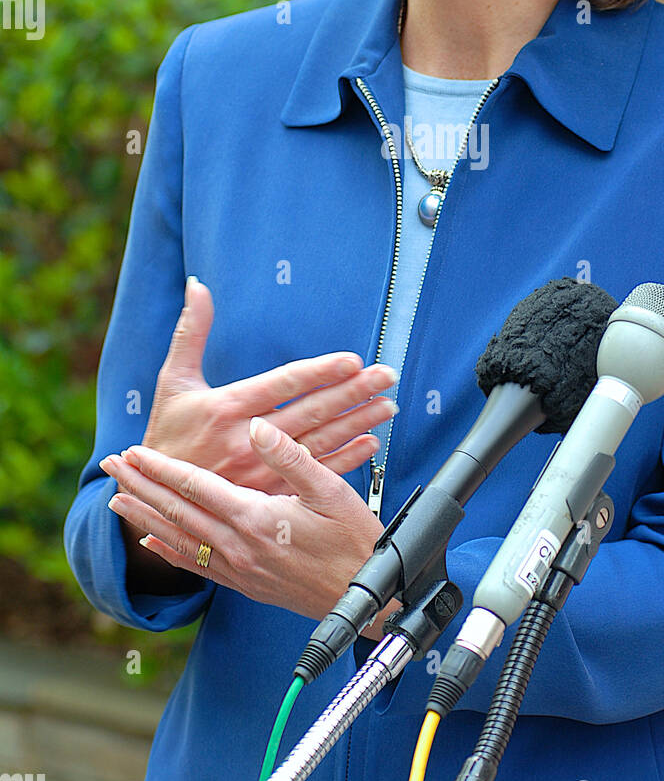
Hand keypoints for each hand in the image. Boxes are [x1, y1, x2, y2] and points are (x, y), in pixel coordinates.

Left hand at [100, 419, 401, 632]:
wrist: (369, 601)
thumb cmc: (355, 541)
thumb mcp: (331, 490)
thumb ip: (291, 457)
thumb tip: (257, 428)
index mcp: (255, 519)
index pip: (196, 487)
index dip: (162, 467)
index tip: (135, 450)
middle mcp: (238, 547)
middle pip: (177, 512)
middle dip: (141, 487)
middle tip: (111, 466)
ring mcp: (239, 569)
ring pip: (179, 539)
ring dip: (145, 515)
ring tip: (117, 499)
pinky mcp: (245, 583)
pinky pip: (196, 566)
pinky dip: (170, 551)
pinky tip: (154, 541)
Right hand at [139, 276, 397, 494]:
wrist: (159, 497)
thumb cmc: (166, 433)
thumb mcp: (171, 380)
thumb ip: (191, 331)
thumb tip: (198, 284)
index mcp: (227, 408)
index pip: (284, 384)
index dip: (320, 372)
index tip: (353, 361)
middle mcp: (248, 440)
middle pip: (311, 412)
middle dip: (353, 392)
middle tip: (387, 376)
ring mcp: (261, 471)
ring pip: (320, 443)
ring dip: (358, 422)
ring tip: (388, 405)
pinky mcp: (269, 494)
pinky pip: (314, 475)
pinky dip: (345, 460)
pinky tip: (371, 443)